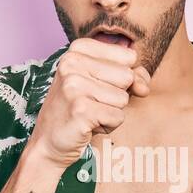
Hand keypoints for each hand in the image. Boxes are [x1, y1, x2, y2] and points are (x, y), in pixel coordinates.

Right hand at [25, 37, 151, 169]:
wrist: (48, 142)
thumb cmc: (78, 110)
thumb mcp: (102, 83)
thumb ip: (131, 76)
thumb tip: (144, 87)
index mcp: (77, 49)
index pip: (128, 56)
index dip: (123, 77)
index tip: (99, 86)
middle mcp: (72, 63)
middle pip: (128, 76)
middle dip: (117, 95)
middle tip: (91, 103)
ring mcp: (74, 86)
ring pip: (123, 98)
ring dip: (111, 112)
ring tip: (89, 114)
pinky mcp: (80, 110)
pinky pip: (118, 117)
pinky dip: (108, 126)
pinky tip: (88, 125)